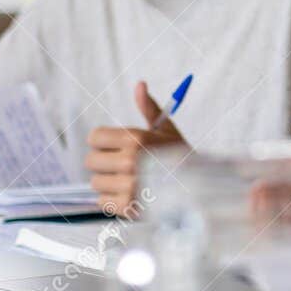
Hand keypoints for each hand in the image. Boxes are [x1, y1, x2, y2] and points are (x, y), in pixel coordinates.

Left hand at [86, 81, 185, 217]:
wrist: (199, 189)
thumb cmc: (179, 157)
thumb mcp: (166, 130)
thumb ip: (149, 108)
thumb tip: (140, 84)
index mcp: (137, 138)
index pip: (94, 137)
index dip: (103, 143)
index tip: (115, 148)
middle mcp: (131, 160)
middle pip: (91, 161)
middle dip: (104, 164)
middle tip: (121, 167)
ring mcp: (129, 185)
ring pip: (95, 182)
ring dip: (108, 183)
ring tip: (128, 182)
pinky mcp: (128, 207)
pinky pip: (102, 201)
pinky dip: (113, 201)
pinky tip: (129, 196)